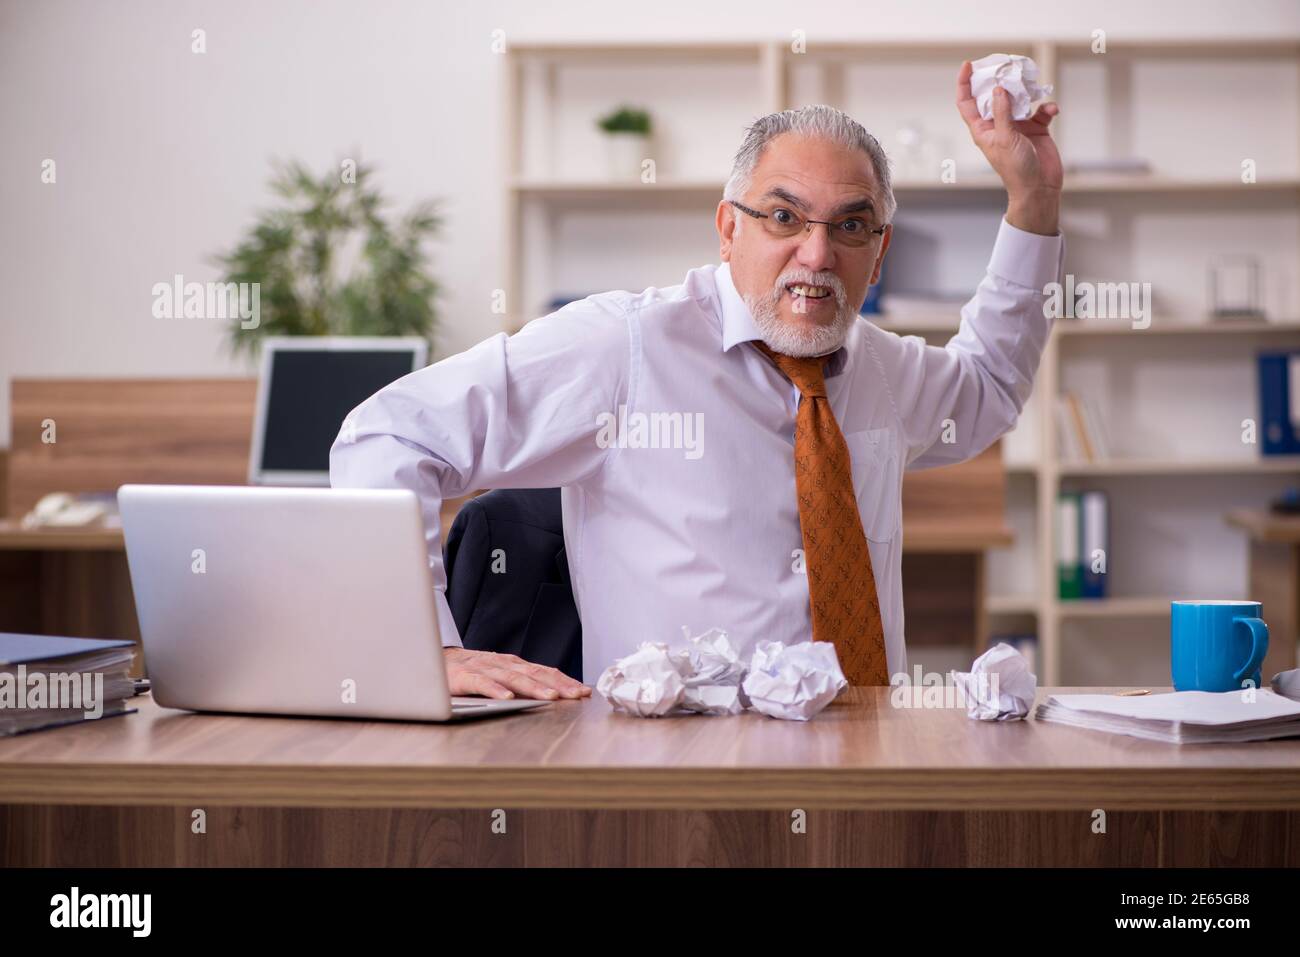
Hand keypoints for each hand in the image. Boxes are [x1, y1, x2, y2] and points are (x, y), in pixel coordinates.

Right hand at [444, 647, 590, 700]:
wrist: (429, 657)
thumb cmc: (467, 671)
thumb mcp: (497, 676)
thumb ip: (518, 684)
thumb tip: (549, 697)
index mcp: (512, 664)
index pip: (544, 671)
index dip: (565, 680)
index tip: (584, 691)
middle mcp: (501, 663)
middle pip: (534, 673)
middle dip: (558, 685)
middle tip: (577, 695)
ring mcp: (482, 668)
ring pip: (512, 677)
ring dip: (533, 687)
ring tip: (551, 697)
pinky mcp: (462, 676)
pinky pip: (480, 682)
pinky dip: (494, 690)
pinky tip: (506, 699)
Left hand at [955, 59, 1061, 233]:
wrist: (1039, 188)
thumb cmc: (1016, 169)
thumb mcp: (1005, 138)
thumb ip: (1002, 113)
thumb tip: (1000, 89)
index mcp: (983, 129)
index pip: (967, 103)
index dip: (964, 84)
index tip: (968, 65)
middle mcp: (998, 125)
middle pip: (994, 95)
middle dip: (999, 80)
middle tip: (1006, 65)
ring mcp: (1018, 125)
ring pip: (1019, 99)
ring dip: (1026, 91)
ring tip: (1030, 82)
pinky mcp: (1036, 128)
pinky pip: (1041, 110)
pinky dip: (1047, 106)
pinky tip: (1051, 109)